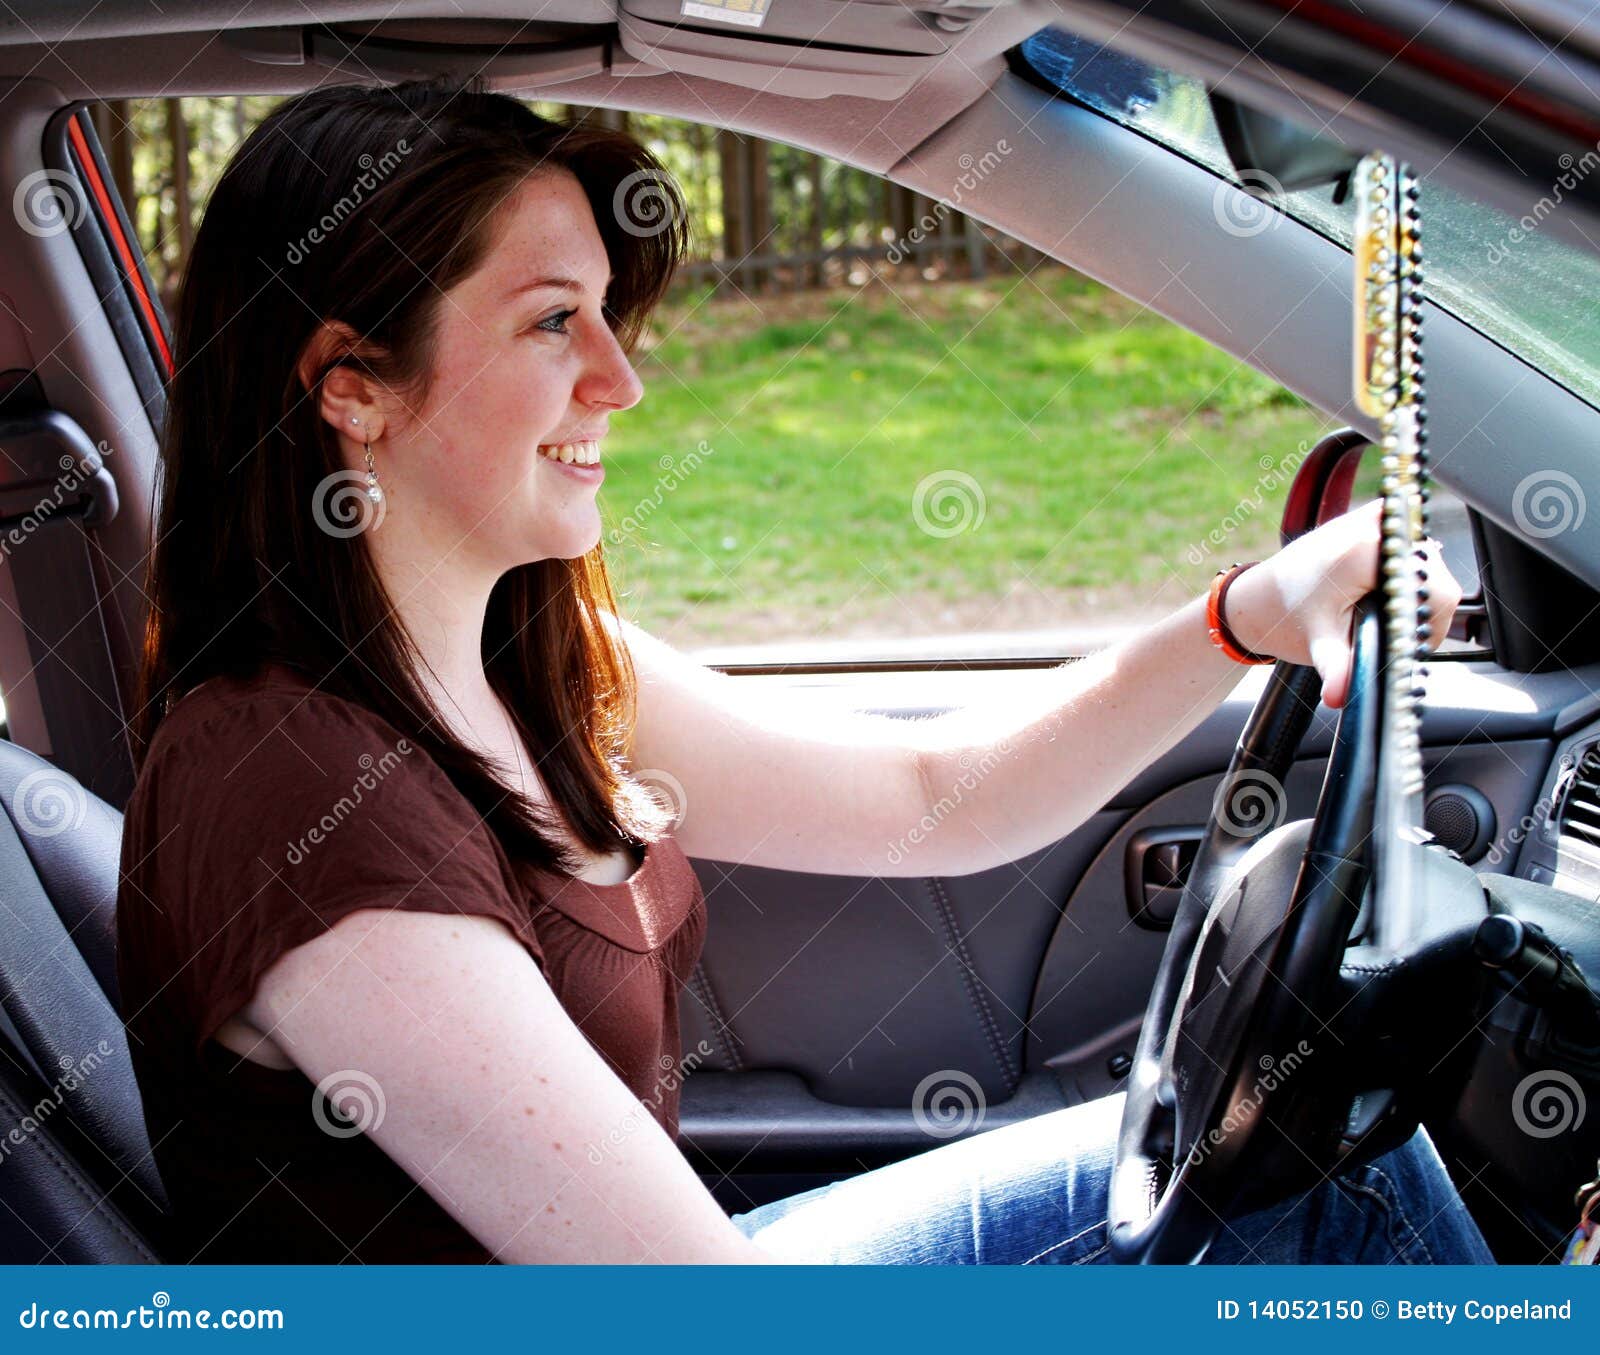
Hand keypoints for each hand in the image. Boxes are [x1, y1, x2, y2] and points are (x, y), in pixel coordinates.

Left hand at [1223, 498, 1463, 709]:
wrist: (1264, 593)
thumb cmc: (1290, 615)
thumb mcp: (1318, 643)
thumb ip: (1336, 668)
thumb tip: (1339, 696)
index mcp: (1365, 553)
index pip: (1437, 593)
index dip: (1429, 626)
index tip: (1407, 643)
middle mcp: (1375, 526)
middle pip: (1434, 578)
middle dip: (1418, 610)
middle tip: (1383, 627)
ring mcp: (1376, 517)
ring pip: (1427, 563)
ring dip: (1413, 592)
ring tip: (1376, 609)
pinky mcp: (1376, 516)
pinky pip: (1412, 548)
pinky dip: (1404, 572)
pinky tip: (1377, 589)